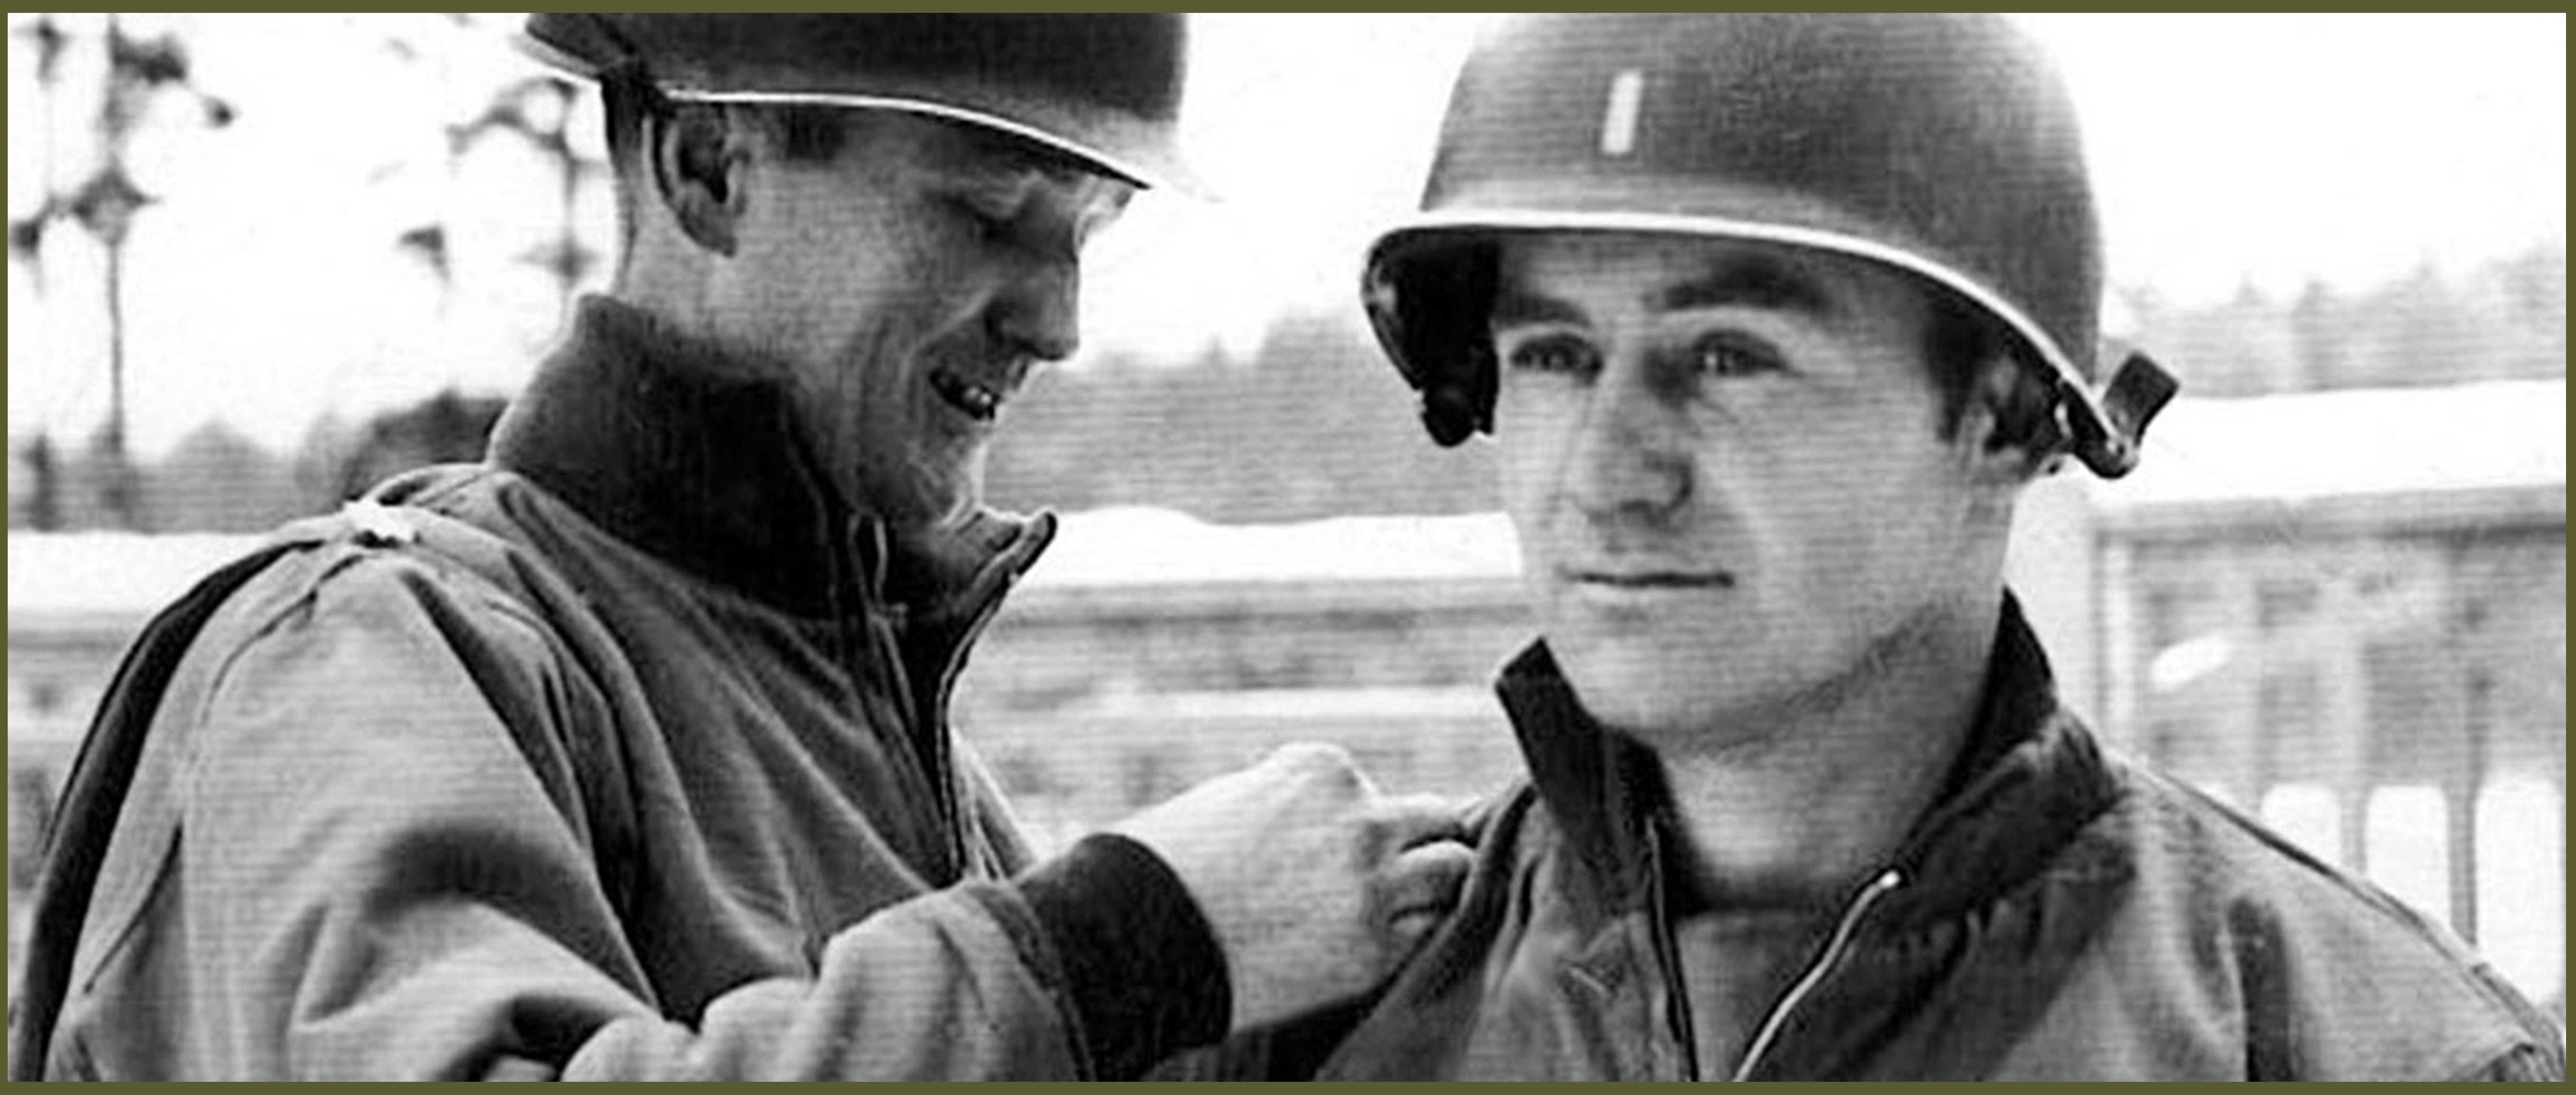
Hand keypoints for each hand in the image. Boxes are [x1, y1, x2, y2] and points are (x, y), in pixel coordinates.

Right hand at [1112, 743, 1474, 1031]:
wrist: (1135, 937)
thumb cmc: (1170, 866)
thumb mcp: (1235, 798)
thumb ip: (1294, 802)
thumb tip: (1327, 820)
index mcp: (1322, 770)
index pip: (1371, 790)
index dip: (1357, 822)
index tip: (1327, 849)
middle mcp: (1360, 820)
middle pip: (1437, 819)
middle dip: (1419, 841)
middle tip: (1397, 870)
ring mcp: (1372, 886)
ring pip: (1453, 871)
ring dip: (1433, 885)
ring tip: (1404, 906)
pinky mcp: (1372, 950)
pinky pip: (1429, 932)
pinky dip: (1415, 933)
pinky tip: (1385, 940)